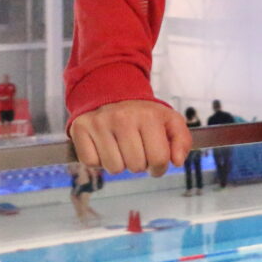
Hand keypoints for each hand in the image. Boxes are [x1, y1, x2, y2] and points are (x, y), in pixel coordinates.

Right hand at [69, 100, 190, 176]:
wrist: (112, 92)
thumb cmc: (143, 113)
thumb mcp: (169, 120)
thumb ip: (182, 140)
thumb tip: (177, 161)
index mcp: (149, 116)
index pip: (159, 159)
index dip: (159, 167)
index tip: (155, 161)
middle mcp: (123, 118)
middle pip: (136, 166)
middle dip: (139, 163)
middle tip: (136, 148)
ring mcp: (100, 123)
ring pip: (114, 169)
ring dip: (119, 163)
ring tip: (120, 146)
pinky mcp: (80, 128)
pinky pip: (91, 163)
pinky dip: (98, 159)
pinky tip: (104, 145)